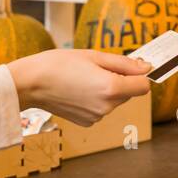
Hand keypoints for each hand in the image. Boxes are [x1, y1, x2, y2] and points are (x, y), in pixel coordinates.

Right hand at [8, 49, 151, 125]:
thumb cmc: (58, 64)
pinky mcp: (87, 122)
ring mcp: (97, 117)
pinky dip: (95, 99)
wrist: (30, 84)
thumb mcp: (94, 56)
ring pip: (114, 100)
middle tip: (96, 68)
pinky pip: (101, 108)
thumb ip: (124, 63)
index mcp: (111, 88)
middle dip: (120, 80)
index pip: (144, 86)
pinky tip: (77, 90)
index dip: (139, 75)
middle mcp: (107, 106)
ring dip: (107, 90)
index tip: (131, 66)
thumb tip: (146, 67)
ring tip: (83, 78)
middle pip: (128, 93)